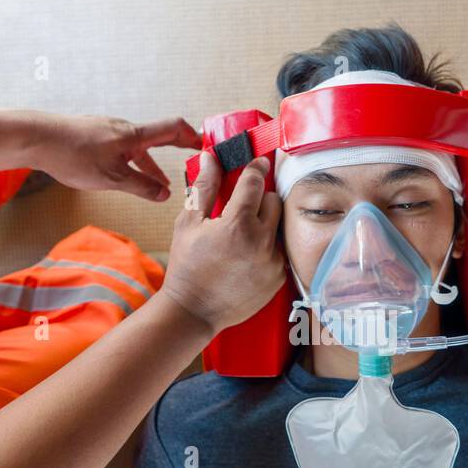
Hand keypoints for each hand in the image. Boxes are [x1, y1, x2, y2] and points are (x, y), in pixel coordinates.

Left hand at [28, 114, 201, 200]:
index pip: (173, 129)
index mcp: (133, 135)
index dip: (193, 136)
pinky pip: (122, 150)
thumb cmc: (72, 155)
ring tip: (161, 185)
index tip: (208, 145)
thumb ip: (141, 187)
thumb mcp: (112, 179)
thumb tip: (165, 195)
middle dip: (175, 154)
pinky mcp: (94, 137)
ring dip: (151, 165)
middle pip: (157, 140)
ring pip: (137, 149)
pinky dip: (133, 163)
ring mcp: (108, 132)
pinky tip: (126, 177)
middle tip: (193, 162)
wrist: (36, 138)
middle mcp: (124, 129)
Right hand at [159, 152, 284, 334]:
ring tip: (243, 235)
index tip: (257, 163)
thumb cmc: (187, 266)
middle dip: (259, 199)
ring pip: (279, 225)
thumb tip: (211, 157)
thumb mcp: (188, 223)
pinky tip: (248, 256)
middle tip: (242, 208)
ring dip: (266, 224)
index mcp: (237, 224)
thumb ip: (204, 187)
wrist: (194, 310)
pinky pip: (281, 250)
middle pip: (274, 200)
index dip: (255, 168)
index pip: (255, 181)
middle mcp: (261, 242)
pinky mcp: (280, 277)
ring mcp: (274, 261)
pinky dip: (268, 247)